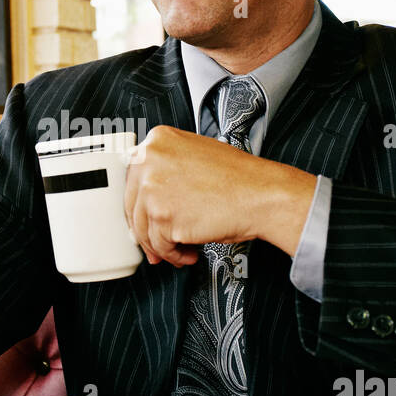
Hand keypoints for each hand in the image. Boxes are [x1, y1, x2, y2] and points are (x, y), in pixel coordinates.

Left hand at [123, 125, 316, 266]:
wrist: (262, 195)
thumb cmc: (239, 179)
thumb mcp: (196, 155)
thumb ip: (167, 167)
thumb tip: (149, 193)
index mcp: (158, 141)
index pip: (132, 178)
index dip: (140, 203)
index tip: (144, 215)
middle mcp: (150, 160)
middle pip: (133, 205)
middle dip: (147, 228)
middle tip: (159, 241)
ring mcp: (153, 188)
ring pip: (143, 228)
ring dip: (162, 244)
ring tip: (182, 246)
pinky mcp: (163, 217)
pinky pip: (159, 245)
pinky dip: (174, 254)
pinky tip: (189, 251)